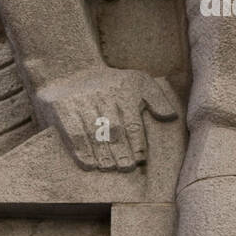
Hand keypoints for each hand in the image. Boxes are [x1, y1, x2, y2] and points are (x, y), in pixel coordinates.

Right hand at [35, 68, 178, 170]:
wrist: (74, 67)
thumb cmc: (113, 82)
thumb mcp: (139, 81)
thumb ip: (156, 99)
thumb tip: (171, 116)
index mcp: (124, 91)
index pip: (132, 121)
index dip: (137, 142)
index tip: (140, 159)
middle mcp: (103, 96)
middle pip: (114, 129)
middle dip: (121, 150)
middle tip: (126, 167)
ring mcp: (83, 102)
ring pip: (93, 133)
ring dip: (102, 154)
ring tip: (109, 167)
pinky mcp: (64, 108)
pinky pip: (73, 133)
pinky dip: (81, 151)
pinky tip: (89, 164)